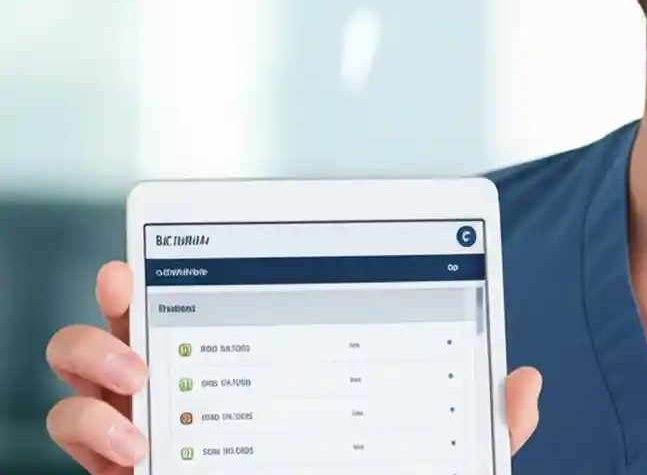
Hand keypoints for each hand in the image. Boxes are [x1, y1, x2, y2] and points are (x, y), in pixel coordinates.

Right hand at [46, 262, 543, 472]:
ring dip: (93, 357)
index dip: (218, 254)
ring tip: (138, 384)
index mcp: (279, 361)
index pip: (243, 292)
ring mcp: (169, 422)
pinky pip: (82, 436)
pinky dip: (86, 429)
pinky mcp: (135, 470)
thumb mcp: (434, 454)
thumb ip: (483, 423)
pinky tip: (134, 444)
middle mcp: (214, 381)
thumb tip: (525, 385)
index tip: (215, 235)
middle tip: (137, 296)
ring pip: (93, 367)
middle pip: (145, 314)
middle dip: (123, 295)